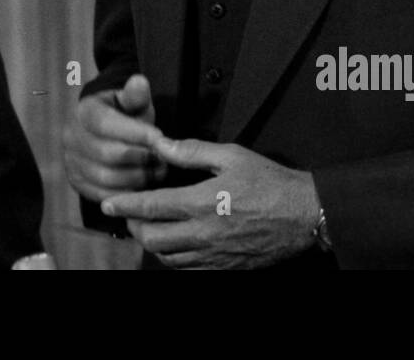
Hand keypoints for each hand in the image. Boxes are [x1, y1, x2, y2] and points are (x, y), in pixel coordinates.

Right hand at [63, 74, 168, 202]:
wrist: (109, 135)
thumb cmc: (126, 117)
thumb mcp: (133, 102)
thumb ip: (136, 94)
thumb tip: (139, 81)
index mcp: (84, 111)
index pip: (106, 123)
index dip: (135, 133)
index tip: (160, 138)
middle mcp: (71, 136)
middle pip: (108, 154)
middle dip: (140, 158)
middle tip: (164, 160)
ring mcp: (72, 162)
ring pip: (107, 178)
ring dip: (137, 178)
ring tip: (157, 172)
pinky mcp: (78, 183)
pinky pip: (103, 196)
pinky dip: (126, 193)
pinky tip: (143, 185)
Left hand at [100, 136, 320, 268]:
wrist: (304, 215)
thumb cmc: (270, 182)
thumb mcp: (231, 155)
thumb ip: (192, 151)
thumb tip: (161, 143)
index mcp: (201, 203)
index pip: (150, 207)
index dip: (124, 206)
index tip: (108, 204)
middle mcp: (203, 233)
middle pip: (152, 239)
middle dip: (135, 227)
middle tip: (131, 215)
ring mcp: (214, 255)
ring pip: (168, 258)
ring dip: (152, 244)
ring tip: (150, 228)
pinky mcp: (225, 267)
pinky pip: (188, 269)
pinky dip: (174, 258)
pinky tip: (175, 244)